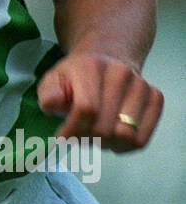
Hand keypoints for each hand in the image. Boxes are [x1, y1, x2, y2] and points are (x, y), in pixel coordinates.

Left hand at [37, 52, 163, 152]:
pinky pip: (141, 139)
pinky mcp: (155, 98)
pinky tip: (112, 136)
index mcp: (91, 66)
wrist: (106, 58)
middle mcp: (121, 73)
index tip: (63, 137)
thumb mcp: (53, 81)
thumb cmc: (76, 76)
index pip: (86, 109)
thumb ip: (49, 94)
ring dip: (107, 144)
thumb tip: (52, 104)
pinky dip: (124, 146)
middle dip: (87, 139)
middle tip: (79, 134)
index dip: (72, 130)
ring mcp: (141, 85)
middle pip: (105, 127)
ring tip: (96, 135)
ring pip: (126, 136)